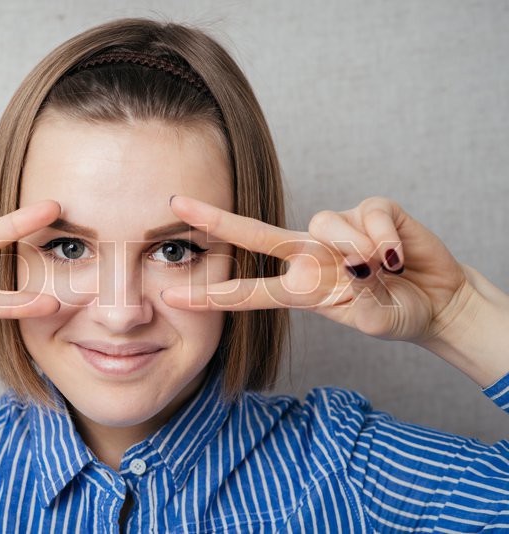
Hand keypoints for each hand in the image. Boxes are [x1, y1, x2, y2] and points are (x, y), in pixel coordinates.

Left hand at [161, 195, 470, 345]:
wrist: (439, 302)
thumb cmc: (396, 313)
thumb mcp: (374, 321)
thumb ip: (363, 303)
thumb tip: (355, 267)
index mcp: (300, 288)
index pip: (247, 291)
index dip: (211, 294)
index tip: (170, 292)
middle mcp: (309, 255)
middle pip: (254, 234)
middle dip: (215, 219)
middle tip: (176, 204)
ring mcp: (337, 230)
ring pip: (325, 224)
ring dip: (357, 251)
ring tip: (383, 271)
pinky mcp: (371, 210)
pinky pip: (369, 215)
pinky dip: (387, 239)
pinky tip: (400, 255)